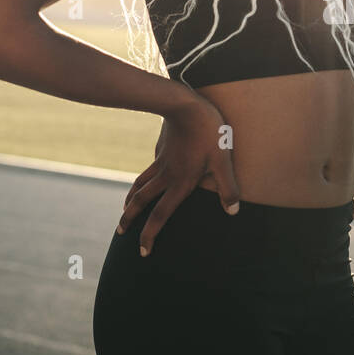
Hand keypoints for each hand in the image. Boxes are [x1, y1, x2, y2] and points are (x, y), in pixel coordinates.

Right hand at [117, 93, 240, 255]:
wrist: (185, 104)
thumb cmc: (208, 132)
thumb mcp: (223, 160)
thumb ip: (228, 187)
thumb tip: (233, 212)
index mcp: (180, 183)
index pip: (161, 215)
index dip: (150, 235)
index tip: (143, 250)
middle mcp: (166, 175)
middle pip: (142, 201)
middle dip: (130, 218)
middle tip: (120, 232)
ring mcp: (161, 161)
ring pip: (140, 184)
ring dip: (131, 199)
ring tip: (125, 208)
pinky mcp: (161, 148)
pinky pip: (150, 168)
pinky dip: (143, 178)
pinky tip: (146, 177)